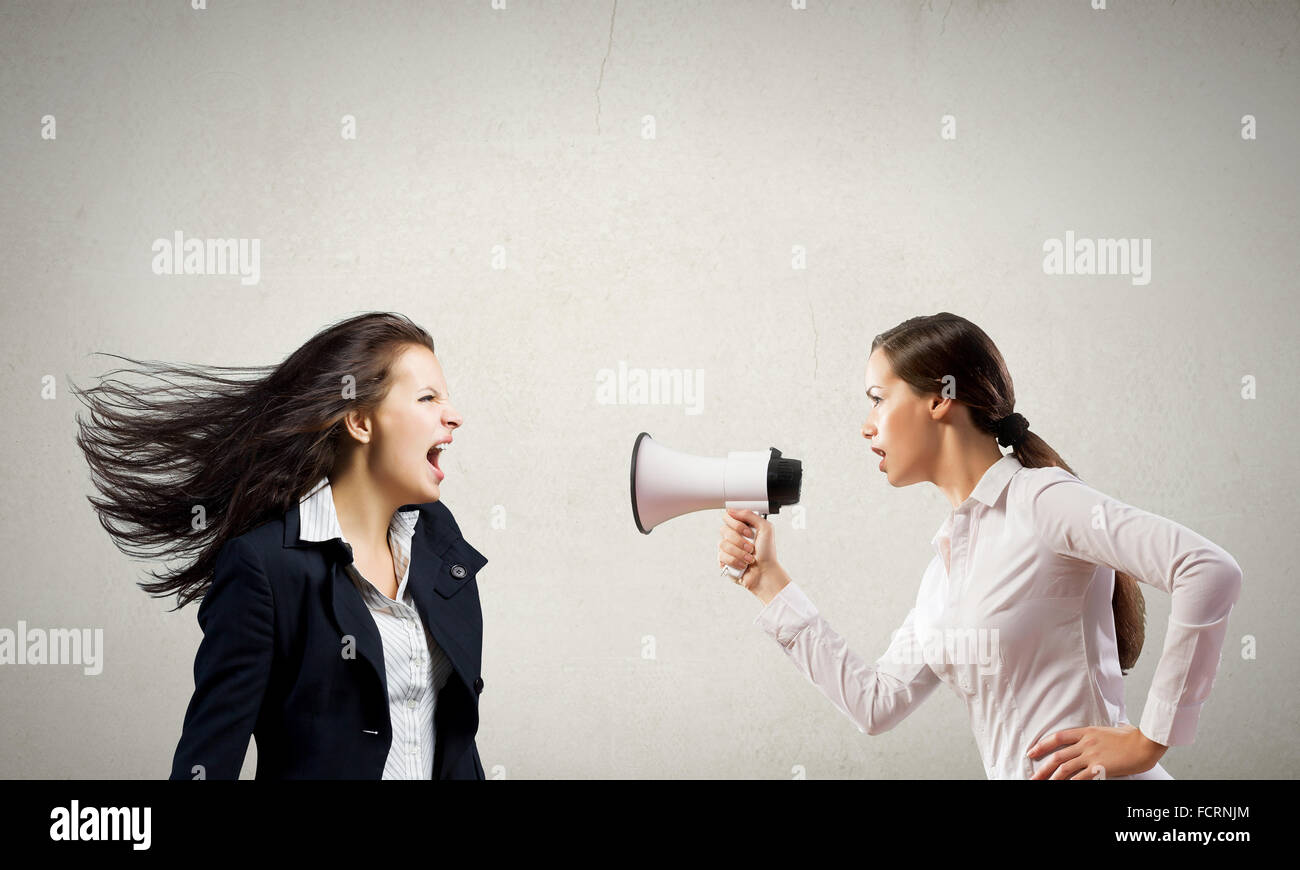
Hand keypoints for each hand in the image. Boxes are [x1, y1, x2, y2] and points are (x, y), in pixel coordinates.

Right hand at [719, 509, 787, 603]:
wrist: (765, 573)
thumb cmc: (767, 553)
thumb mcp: (766, 528)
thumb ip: (750, 515)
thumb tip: (732, 510)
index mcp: (742, 527)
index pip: (728, 516)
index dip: (737, 524)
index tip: (749, 532)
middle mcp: (733, 536)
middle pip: (724, 529)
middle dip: (740, 540)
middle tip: (751, 547)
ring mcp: (727, 549)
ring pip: (723, 544)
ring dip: (740, 553)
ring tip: (749, 558)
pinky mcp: (723, 561)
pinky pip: (722, 556)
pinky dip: (735, 561)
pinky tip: (743, 565)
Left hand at [1026, 723, 1167, 778]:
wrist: (1145, 742)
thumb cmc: (1133, 736)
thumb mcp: (1112, 729)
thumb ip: (1102, 734)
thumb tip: (1107, 732)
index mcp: (1087, 732)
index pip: (1058, 737)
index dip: (1042, 745)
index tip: (1032, 751)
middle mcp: (1086, 743)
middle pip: (1057, 755)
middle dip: (1042, 767)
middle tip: (1032, 776)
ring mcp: (1092, 755)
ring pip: (1064, 768)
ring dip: (1052, 778)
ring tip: (1042, 784)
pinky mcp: (1100, 767)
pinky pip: (1080, 777)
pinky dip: (1070, 783)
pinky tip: (1064, 786)